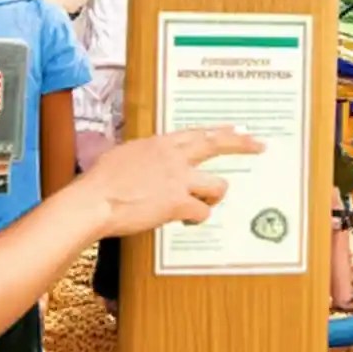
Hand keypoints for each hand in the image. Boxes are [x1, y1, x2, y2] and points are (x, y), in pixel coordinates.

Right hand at [77, 125, 264, 236]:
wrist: (93, 201)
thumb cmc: (100, 183)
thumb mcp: (124, 156)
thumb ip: (146, 157)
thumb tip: (151, 163)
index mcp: (160, 144)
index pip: (198, 133)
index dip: (220, 131)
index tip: (237, 129)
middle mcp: (174, 157)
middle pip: (216, 144)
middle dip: (242, 144)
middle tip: (259, 145)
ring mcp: (178, 179)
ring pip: (218, 186)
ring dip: (212, 198)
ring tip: (199, 205)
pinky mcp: (177, 202)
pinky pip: (202, 212)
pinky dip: (196, 219)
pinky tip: (184, 222)